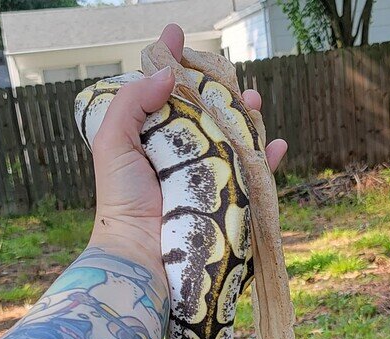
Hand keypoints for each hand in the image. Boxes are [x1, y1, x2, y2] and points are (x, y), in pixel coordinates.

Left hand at [89, 23, 286, 273]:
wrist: (140, 254)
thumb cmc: (121, 202)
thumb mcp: (113, 143)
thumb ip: (131, 103)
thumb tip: (166, 75)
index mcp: (153, 141)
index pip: (165, 95)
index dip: (172, 65)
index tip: (176, 33)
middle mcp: (181, 157)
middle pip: (206, 114)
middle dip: (219, 91)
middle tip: (228, 73)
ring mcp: (207, 179)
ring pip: (234, 140)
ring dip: (247, 118)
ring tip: (255, 100)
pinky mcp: (227, 201)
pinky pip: (255, 178)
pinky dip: (268, 161)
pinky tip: (276, 144)